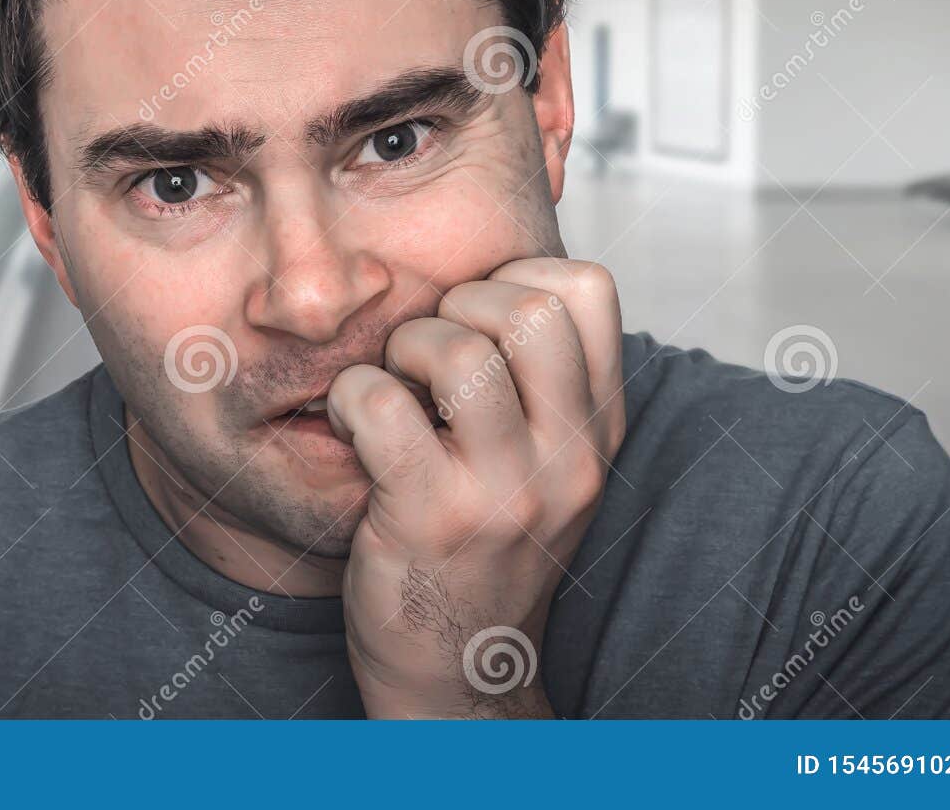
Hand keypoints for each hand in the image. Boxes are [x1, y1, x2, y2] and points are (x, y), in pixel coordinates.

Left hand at [327, 257, 625, 717]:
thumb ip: (542, 381)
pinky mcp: (429, 517)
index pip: (590, 287)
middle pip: (530, 306)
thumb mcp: (549, 465)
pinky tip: (353, 425)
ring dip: (403, 348)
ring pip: (455, 350)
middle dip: (458, 304)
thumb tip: (495, 271)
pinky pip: (381, 402)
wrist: (461, 676)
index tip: (479, 318)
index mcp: (597, 431)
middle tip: (430, 353)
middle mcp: (567, 458)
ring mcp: (504, 491)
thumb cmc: (486, 550)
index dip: (518, 274)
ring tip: (395, 387)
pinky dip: (351, 395)